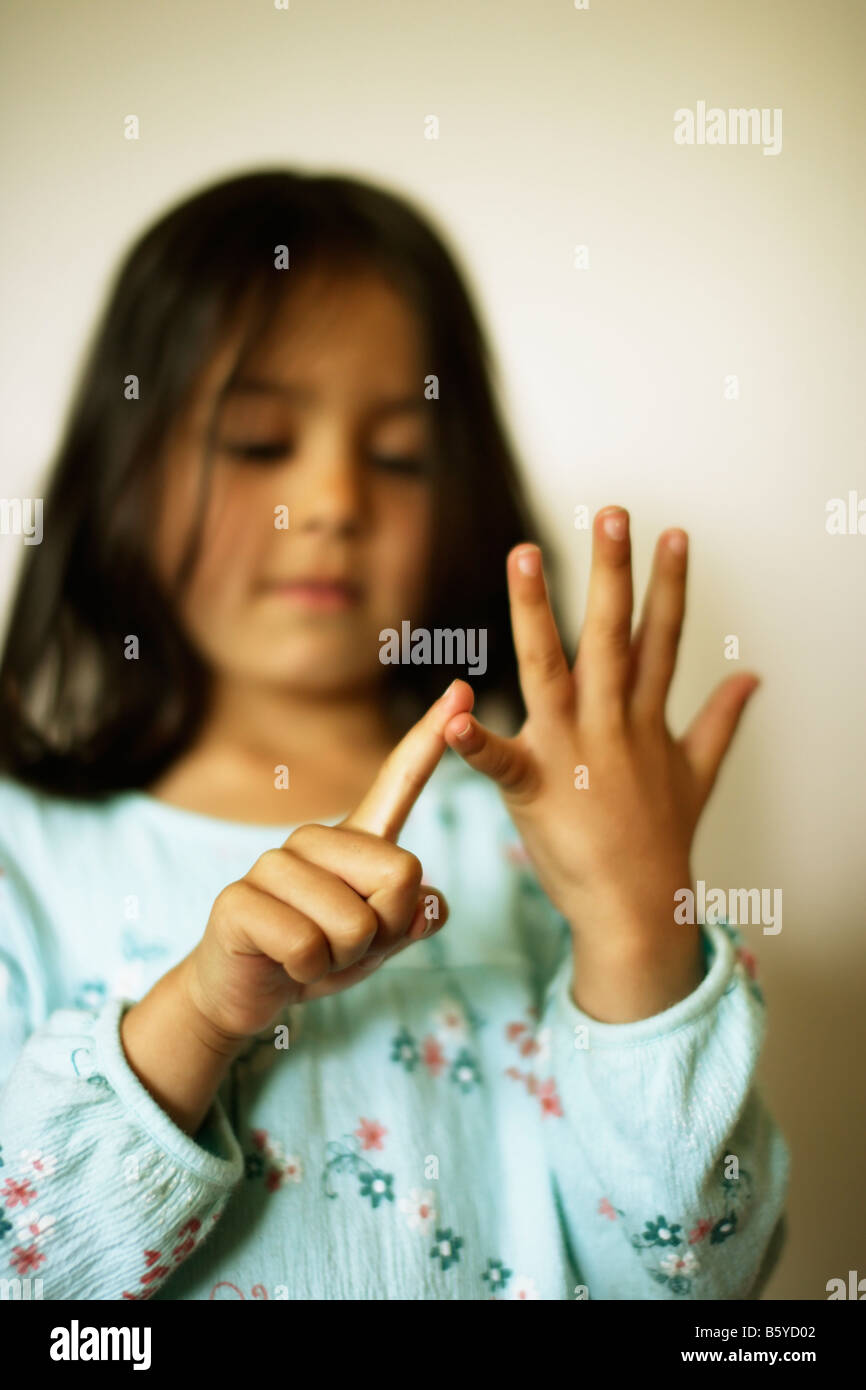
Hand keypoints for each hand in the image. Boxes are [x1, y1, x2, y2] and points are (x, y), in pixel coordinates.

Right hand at [183, 679, 474, 1044]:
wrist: (245, 994)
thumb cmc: (320, 957)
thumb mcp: (379, 943)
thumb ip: (410, 920)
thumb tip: (430, 902)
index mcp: (355, 840)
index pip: (399, 780)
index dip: (432, 737)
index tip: (461, 690)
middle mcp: (314, 839)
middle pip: (402, 874)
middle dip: (384, 932)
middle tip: (341, 946)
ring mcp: (273, 863)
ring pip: (355, 923)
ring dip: (341, 959)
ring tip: (309, 956)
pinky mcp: (239, 899)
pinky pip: (307, 947)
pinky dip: (306, 971)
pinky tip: (282, 965)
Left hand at [442, 507, 759, 1018]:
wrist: (638, 910)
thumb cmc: (662, 843)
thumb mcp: (699, 773)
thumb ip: (721, 720)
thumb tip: (751, 679)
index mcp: (645, 718)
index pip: (662, 638)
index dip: (669, 585)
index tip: (672, 535)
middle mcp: (611, 724)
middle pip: (613, 637)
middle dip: (612, 573)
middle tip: (611, 515)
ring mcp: (573, 752)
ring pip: (552, 669)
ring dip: (538, 611)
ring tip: (525, 555)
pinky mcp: (536, 788)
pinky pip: (500, 760)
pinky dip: (476, 740)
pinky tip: (457, 710)